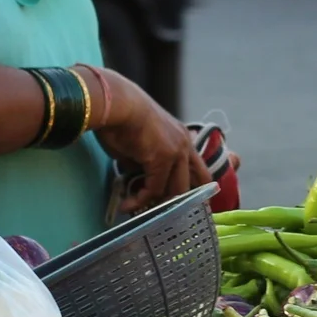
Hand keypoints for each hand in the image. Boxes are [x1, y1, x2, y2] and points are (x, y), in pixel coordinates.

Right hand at [87, 67, 209, 215]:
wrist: (116, 103)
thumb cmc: (121, 120)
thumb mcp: (138, 147)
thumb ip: (145, 165)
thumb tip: (140, 184)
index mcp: (183, 139)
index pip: (199, 171)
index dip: (194, 189)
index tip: (183, 204)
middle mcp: (185, 146)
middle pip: (192, 184)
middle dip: (175, 201)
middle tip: (158, 213)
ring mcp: (177, 152)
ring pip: (175, 189)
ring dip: (156, 204)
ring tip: (137, 209)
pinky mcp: (163, 158)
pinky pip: (154, 188)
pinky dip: (140, 200)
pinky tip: (128, 204)